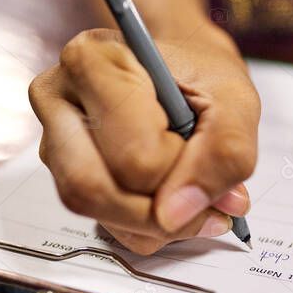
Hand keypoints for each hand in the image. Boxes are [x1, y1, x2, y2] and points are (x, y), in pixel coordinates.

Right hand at [29, 26, 260, 253]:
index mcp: (91, 64)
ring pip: (98, 214)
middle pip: (93, 190)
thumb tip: (174, 215)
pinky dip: (150, 228)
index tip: (208, 154)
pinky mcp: (67, 173)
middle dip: (161, 212)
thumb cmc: (204, 74)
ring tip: (199, 198)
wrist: (186, 67)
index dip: (182, 172)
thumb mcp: (236, 102)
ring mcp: (55, 141)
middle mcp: (59, 101)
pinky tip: (177, 201)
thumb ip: (223, 154)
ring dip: (160, 223)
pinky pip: (106, 225)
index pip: (132, 155)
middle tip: (210, 203)